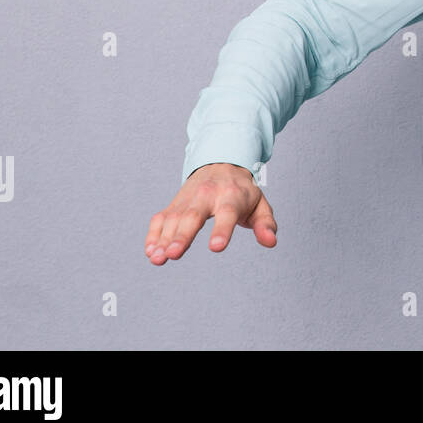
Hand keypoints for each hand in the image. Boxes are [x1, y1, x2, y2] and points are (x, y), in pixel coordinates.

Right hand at [145, 162, 277, 264]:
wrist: (221, 163)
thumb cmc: (242, 191)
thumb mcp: (260, 204)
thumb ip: (266, 224)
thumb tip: (271, 242)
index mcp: (231, 196)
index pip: (227, 213)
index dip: (222, 230)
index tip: (216, 247)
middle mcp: (207, 195)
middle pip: (194, 216)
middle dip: (183, 235)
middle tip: (174, 254)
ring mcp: (188, 199)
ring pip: (174, 218)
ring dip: (164, 239)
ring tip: (158, 259)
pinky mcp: (175, 204)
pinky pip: (161, 218)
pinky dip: (154, 234)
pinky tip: (151, 251)